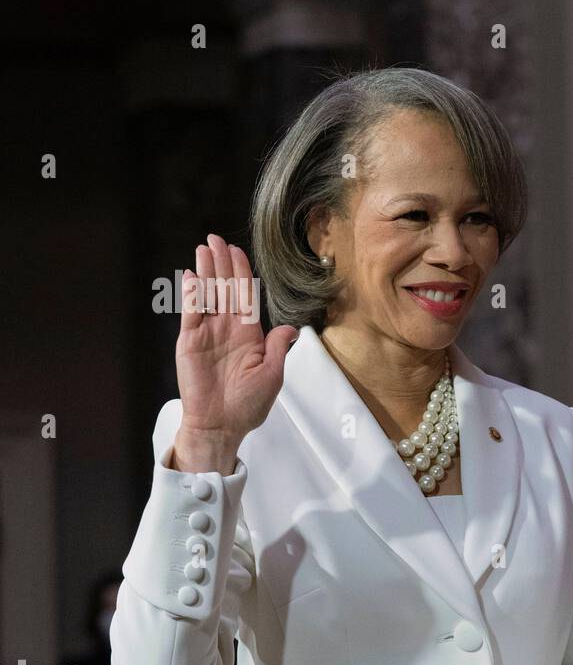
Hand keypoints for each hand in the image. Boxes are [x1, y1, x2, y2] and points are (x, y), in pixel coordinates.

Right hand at [173, 234, 298, 473]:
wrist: (221, 425)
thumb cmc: (248, 405)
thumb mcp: (271, 375)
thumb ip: (278, 348)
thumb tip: (290, 327)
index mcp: (248, 334)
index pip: (245, 296)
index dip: (242, 273)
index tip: (237, 251)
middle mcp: (227, 329)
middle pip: (225, 288)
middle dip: (222, 263)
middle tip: (216, 238)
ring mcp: (207, 334)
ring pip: (208, 295)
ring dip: (206, 271)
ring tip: (204, 248)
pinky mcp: (190, 342)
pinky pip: (191, 314)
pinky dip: (192, 296)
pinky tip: (194, 277)